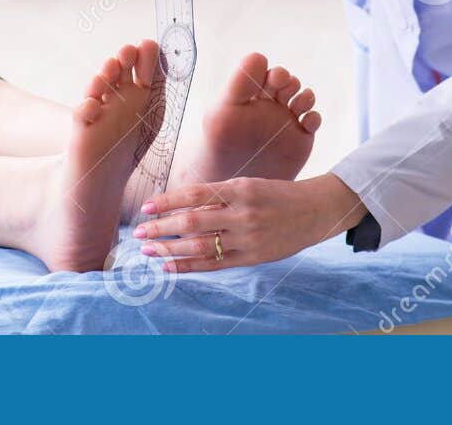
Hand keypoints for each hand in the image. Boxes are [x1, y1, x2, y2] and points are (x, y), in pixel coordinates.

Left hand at [131, 173, 368, 271]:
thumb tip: (179, 205)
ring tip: (148, 250)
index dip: (167, 201)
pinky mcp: (252, 258)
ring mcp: (247, 239)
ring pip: (201, 247)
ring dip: (170, 250)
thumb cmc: (274, 194)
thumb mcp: (247, 185)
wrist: (314, 211)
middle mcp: (242, 214)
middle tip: (138, 231)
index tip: (146, 207)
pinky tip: (169, 267)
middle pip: (193, 222)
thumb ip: (217, 196)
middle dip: (162, 228)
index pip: (194, 194)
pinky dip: (189, 267)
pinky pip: (215, 265)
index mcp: (239, 189)